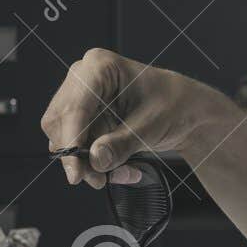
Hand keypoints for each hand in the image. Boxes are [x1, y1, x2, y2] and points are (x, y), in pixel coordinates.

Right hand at [40, 49, 233, 187]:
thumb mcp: (151, 125)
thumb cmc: (174, 103)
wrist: (185, 110)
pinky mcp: (85, 120)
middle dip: (79, 156)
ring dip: (89, 164)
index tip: (76, 171)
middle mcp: (83, 79)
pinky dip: (96, 163)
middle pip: (60, 124)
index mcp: (99, 66)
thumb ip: (121, 143)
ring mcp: (82, 99)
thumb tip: (95, 158)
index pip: (73, 107)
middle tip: (99, 179)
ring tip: (121, 173)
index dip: (71, 141)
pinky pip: (78, 148)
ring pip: (65, 140)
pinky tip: (121, 167)